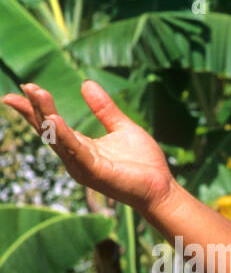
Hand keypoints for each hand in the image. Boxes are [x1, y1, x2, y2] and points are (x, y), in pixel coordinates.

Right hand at [3, 80, 176, 214]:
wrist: (163, 189)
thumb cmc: (144, 164)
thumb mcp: (122, 128)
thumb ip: (104, 109)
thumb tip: (85, 83)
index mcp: (81, 147)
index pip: (52, 124)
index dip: (36, 107)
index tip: (24, 87)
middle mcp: (76, 158)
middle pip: (49, 130)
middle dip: (35, 108)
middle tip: (25, 86)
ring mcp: (83, 167)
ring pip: (58, 139)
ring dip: (46, 115)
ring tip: (36, 93)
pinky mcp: (95, 173)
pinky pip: (75, 152)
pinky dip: (64, 136)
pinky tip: (54, 119)